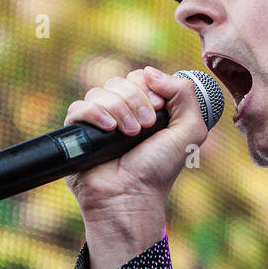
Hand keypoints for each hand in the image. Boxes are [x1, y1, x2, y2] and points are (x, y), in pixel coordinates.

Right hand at [64, 67, 209, 268]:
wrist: (130, 197)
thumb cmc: (159, 169)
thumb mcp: (190, 130)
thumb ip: (185, 94)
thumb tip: (150, 71)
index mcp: (145, 107)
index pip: (141, 76)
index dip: (149, 87)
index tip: (159, 109)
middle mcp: (121, 111)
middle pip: (120, 81)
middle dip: (136, 100)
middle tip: (146, 126)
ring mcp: (98, 121)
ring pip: (100, 91)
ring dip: (119, 109)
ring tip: (128, 134)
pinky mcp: (77, 132)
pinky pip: (79, 106)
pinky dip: (95, 113)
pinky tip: (109, 129)